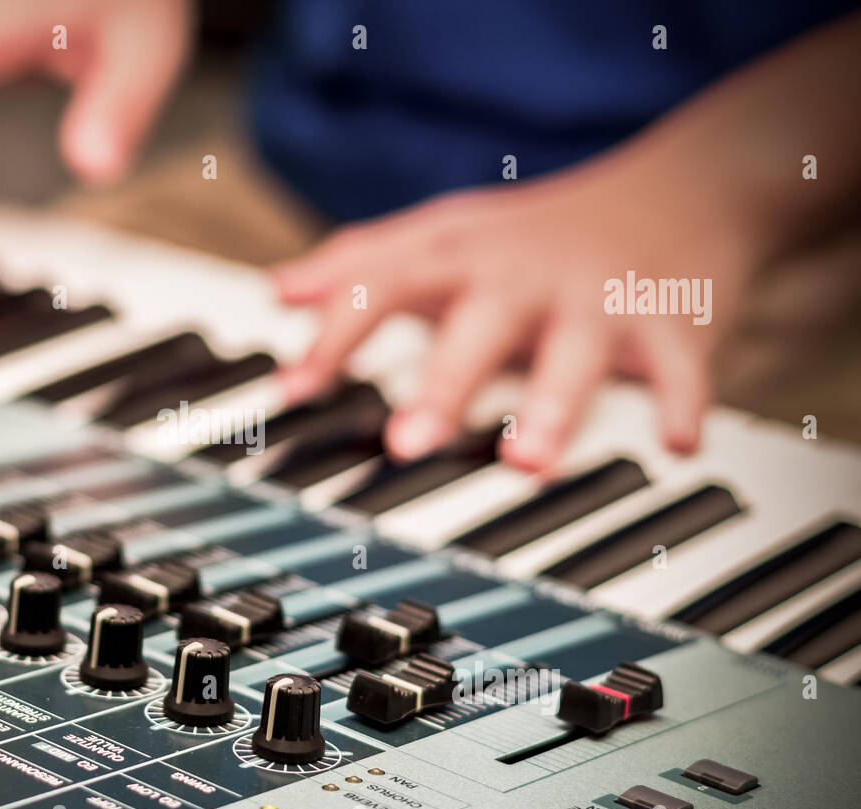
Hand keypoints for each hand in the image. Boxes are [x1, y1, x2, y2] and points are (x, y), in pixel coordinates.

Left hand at [273, 153, 760, 471]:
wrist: (679, 190)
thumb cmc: (535, 233)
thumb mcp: (445, 233)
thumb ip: (362, 263)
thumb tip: (278, 290)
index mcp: (463, 254)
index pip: (387, 285)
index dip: (336, 336)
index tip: (291, 391)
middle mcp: (525, 276)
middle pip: (479, 327)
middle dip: (444, 383)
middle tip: (406, 443)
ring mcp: (600, 300)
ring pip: (577, 355)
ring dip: (553, 407)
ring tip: (527, 463)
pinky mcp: (674, 322)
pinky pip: (682, 367)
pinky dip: (685, 400)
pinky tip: (679, 442)